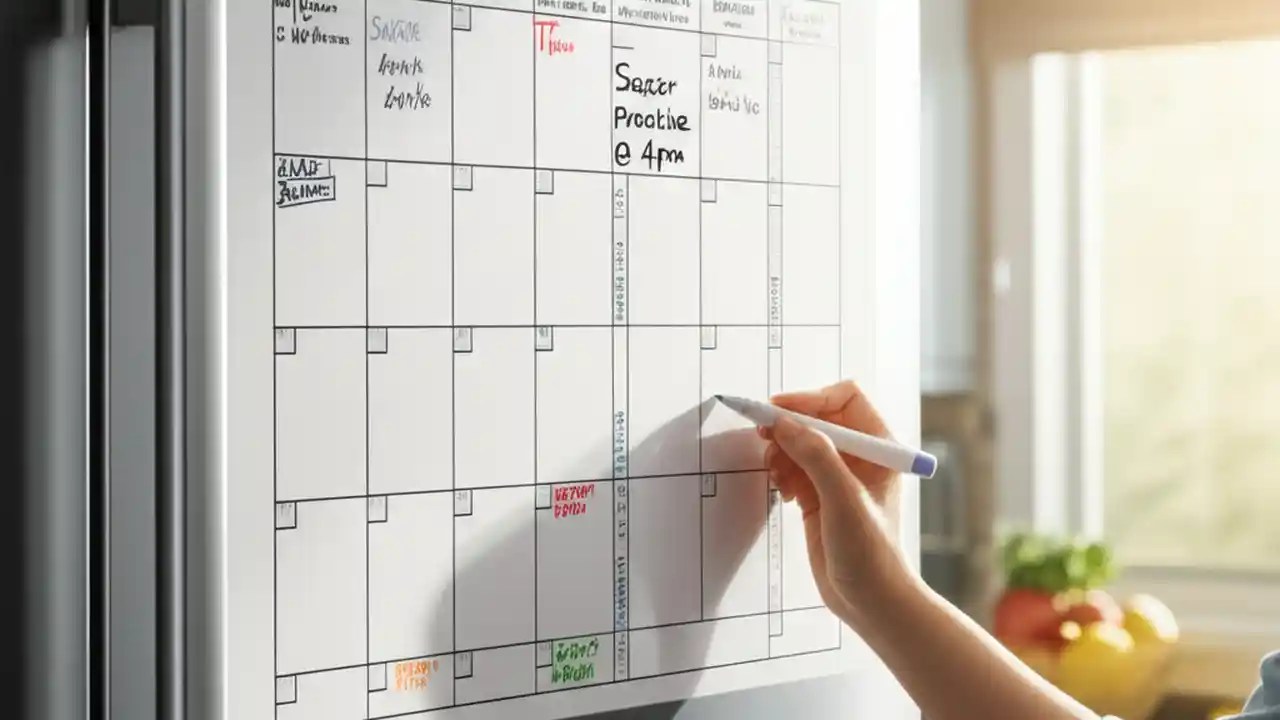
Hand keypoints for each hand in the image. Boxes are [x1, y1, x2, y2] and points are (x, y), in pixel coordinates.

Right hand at [761, 380, 913, 627]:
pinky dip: (782, 472)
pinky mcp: (820, 497)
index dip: (810, 399)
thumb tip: (785, 424)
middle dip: (790, 425)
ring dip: (782, 450)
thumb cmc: (873, 554)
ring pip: (801, 443)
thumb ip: (816, 457)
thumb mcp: (844, 500)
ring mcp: (839, 477)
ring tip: (774, 470)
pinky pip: (794, 468)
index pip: (844, 399)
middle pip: (817, 418)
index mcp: (879, 447)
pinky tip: (783, 491)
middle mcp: (860, 457)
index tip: (779, 411)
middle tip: (764, 436)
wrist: (872, 602)